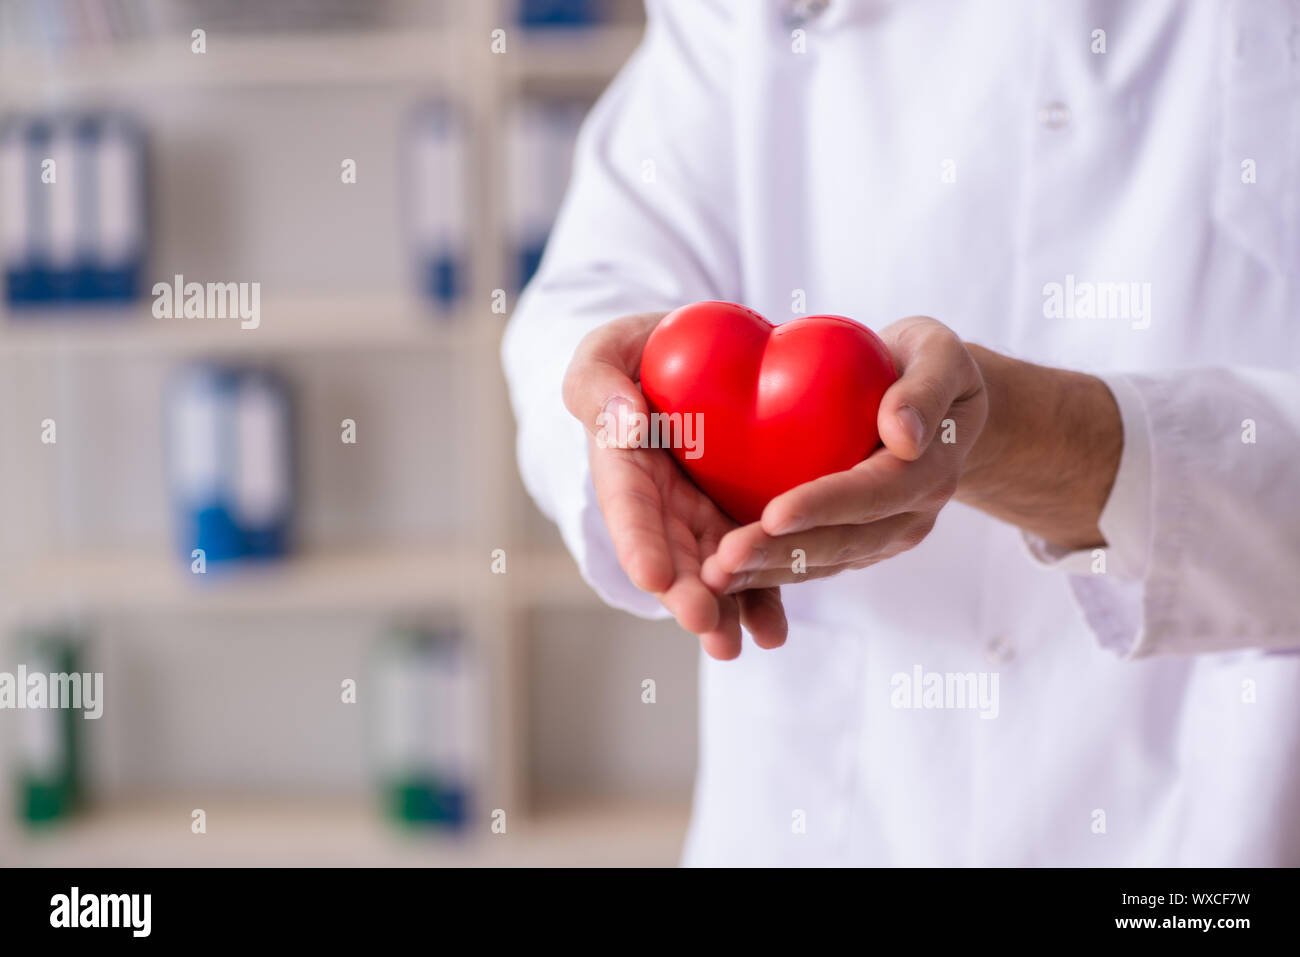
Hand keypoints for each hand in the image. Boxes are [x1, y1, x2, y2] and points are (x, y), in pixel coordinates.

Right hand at [562, 312, 788, 659]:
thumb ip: (597, 382)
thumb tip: (621, 421)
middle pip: (671, 557)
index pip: (629, 507)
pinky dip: (764, 598)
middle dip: (685, 594)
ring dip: (726, 611)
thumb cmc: (641, 352)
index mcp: (624, 469)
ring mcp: (704, 521)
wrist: (695, 359)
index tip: (651, 574)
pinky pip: (758, 562)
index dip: (639, 541)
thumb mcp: (606, 352)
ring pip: (714, 573)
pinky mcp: (746, 523)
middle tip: (704, 623)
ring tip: (738, 644)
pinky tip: (773, 632)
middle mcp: (662, 507)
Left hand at [700, 316, 987, 593]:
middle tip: (726, 558)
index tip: (774, 514)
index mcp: (928, 471)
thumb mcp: (940, 355)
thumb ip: (926, 388)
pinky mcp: (854, 545)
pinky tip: (721, 578)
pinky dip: (767, 575)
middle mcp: (907, 516)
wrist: (936, 405)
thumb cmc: (930, 364)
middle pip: (842, 542)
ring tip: (714, 578)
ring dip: (767, 574)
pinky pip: (810, 564)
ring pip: (822, 563)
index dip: (824, 506)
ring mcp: (881, 537)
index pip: (873, 494)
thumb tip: (904, 436)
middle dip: (783, 553)